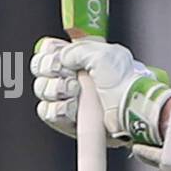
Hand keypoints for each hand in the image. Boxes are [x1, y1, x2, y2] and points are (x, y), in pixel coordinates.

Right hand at [32, 37, 170, 146]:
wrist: (130, 108)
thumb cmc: (123, 82)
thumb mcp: (103, 55)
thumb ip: (76, 50)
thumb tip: (61, 56)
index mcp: (80, 58)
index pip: (47, 51)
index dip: (48, 55)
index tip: (58, 60)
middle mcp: (72, 77)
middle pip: (40, 70)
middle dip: (51, 71)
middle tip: (70, 77)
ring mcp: (68, 98)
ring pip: (42, 91)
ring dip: (56, 90)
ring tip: (75, 93)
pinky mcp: (67, 120)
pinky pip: (47, 112)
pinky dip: (57, 109)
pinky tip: (72, 107)